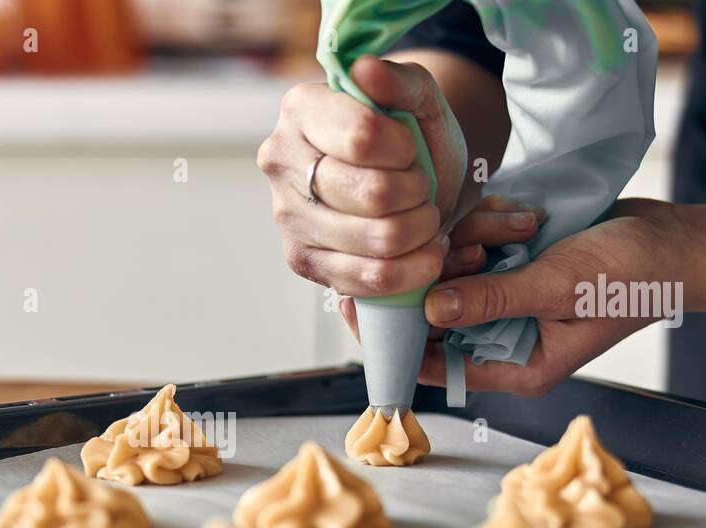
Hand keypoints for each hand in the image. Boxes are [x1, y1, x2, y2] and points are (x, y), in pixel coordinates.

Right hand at [257, 55, 470, 299]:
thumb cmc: (406, 140)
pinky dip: (410, 271)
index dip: (405, 151)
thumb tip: (366, 70)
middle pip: (373, 194)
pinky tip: (422, 255)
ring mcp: (286, 216)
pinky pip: (366, 279)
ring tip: (425, 220)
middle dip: (418, 195)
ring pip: (376, 239)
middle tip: (423, 190)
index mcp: (301, 110)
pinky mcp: (300, 260)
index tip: (412, 152)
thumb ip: (401, 80)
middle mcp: (280, 161)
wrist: (399, 183)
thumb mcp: (419, 100)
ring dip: (420, 233)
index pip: (362, 138)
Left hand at [418, 199, 681, 395]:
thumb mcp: (557, 289)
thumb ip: (493, 301)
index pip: (435, 364)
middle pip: (435, 309)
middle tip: (480, 251)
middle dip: (451, 272)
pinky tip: (528, 216)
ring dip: (480, 237)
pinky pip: (474, 238)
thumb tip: (431, 309)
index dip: (402, 336)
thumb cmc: (629, 277)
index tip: (381, 299)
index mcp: (515, 365)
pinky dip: (493, 222)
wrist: (673, 240)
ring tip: (526, 229)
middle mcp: (503, 337)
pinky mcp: (510, 262)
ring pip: (452, 266)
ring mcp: (505, 298)